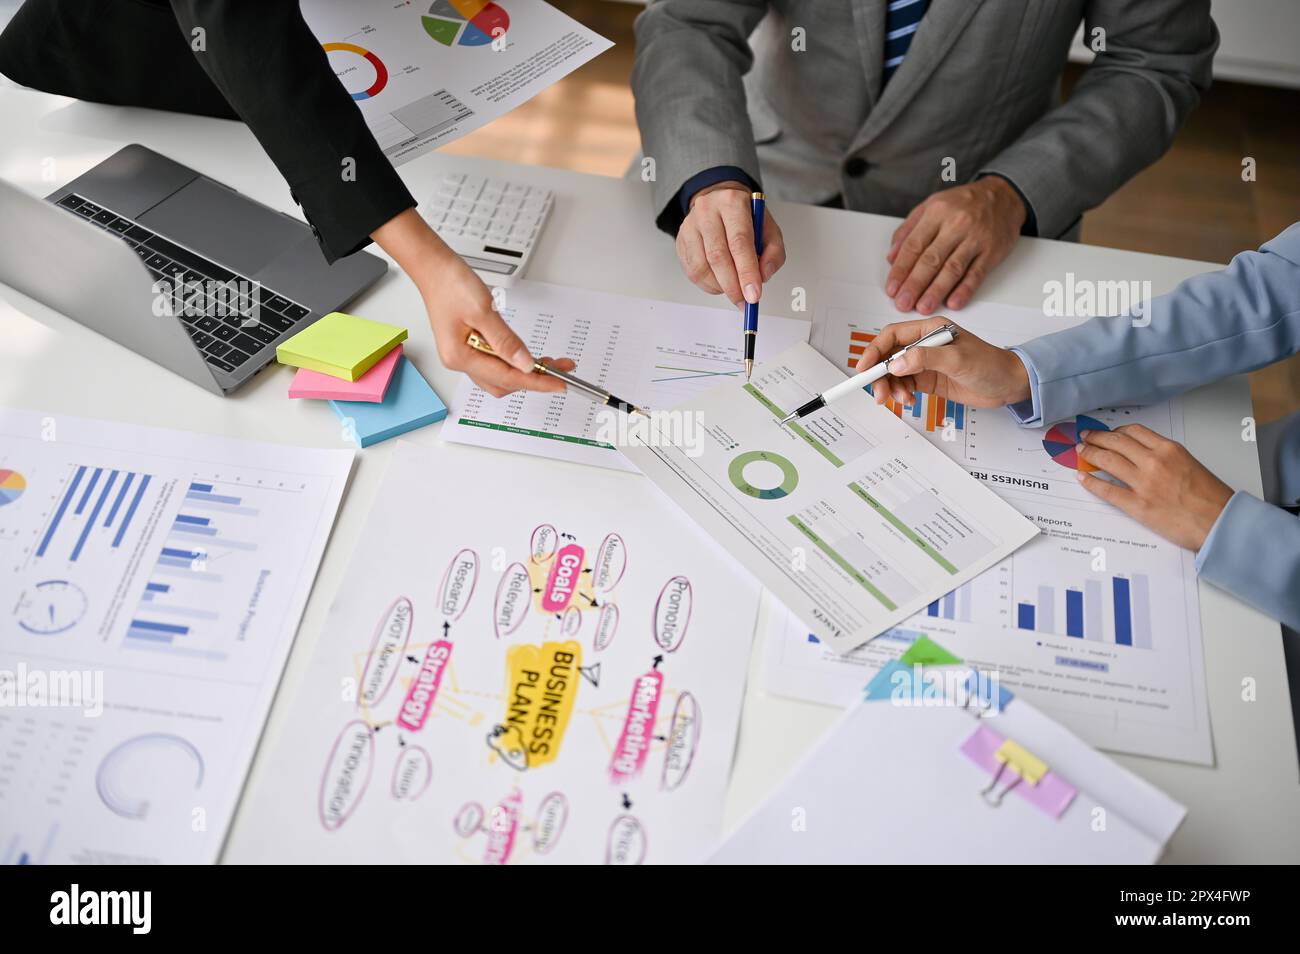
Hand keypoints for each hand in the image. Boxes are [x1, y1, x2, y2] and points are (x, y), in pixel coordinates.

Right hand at [372, 209, 573, 397]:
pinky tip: (527, 355)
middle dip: (533, 379)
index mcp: (460, 357)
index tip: (559, 382)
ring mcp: (463, 355)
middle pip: (504, 383)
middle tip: (560, 368)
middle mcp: (459, 361)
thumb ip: (506, 341)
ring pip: (500, 376)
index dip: (536, 381)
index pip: (507, 378)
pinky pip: (495, 363)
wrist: (434, 268)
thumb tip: (526, 364)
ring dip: (525, 372)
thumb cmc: (450, 284)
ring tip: (549, 361)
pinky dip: (514, 362)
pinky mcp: (468, 347)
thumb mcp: (483, 311)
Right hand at [677, 181, 785, 306]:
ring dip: (720, 287)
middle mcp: (707, 211)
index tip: (754, 295)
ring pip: (701, 267)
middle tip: (744, 302)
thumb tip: (762, 276)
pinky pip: (692, 272)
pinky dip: (708, 285)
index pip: (739, 242)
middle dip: (733, 286)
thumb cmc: (745, 218)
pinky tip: (720, 282)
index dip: (747, 272)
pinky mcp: (680, 241)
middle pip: (718, 256)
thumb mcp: (769, 229)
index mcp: (732, 203)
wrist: (718, 202)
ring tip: (734, 289)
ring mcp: (690, 226)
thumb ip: (773, 253)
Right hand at [854, 317, 1030, 408]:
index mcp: (929, 330)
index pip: (892, 336)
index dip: (875, 350)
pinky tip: (910, 400)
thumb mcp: (957, 359)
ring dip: (892, 388)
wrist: (1008, 385)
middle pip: (889, 356)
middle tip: (880, 393)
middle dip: (880, 375)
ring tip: (902, 400)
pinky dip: (902, 394)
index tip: (865, 367)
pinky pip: (904, 385)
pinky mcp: (928, 379)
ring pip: (894, 374)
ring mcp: (925, 363)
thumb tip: (897, 363)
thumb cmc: (990, 364)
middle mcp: (923, 344)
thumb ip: (925, 358)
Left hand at [886, 177, 1025, 313]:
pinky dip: (965, 290)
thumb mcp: (931, 205)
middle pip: (931, 259)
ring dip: (936, 291)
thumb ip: (908, 230)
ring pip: (952, 268)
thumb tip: (892, 257)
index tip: (892, 288)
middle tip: (903, 302)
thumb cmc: (963, 203)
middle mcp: (956, 225)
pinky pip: (976, 273)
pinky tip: (953, 303)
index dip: (901, 270)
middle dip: (914, 284)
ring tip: (923, 307)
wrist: (1003, 196)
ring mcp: (975, 238)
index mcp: (936, 212)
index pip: (914, 245)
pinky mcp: (992, 251)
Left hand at [1076, 426, 1232, 550]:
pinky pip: (1106, 490)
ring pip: (1107, 461)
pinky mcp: (1137, 505)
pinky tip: (1083, 477)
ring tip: (1081, 452)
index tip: (1107, 433)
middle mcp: (1154, 462)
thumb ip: (1166, 457)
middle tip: (1086, 438)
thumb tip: (1142, 455)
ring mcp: (1143, 483)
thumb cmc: (1211, 497)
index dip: (1115, 431)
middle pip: (1116, 442)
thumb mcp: (1190, 464)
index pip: (1133, 431)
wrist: (1219, 522)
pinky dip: (1090, 482)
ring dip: (1090, 454)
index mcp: (1169, 449)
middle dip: (1097, 438)